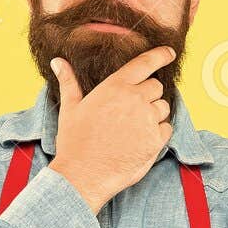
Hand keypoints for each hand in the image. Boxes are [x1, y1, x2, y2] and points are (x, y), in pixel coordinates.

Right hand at [48, 46, 174, 214]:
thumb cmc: (75, 142)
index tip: (169, 52)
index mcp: (115, 87)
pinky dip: (158, 132)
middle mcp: (135, 99)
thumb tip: (58, 62)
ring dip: (154, 114)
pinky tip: (141, 140)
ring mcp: (147, 120)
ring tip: (134, 127)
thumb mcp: (70, 108)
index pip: (144, 63)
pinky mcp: (155, 140)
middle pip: (156, 87)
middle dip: (149, 94)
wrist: (83, 175)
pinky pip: (166, 129)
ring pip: (163, 108)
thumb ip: (69, 82)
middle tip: (133, 109)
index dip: (160, 55)